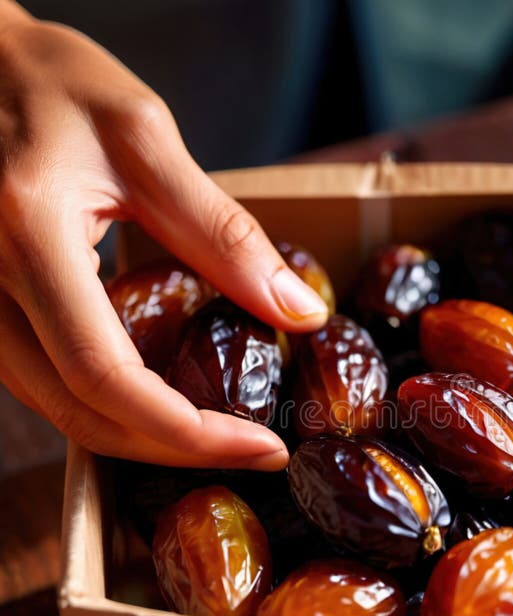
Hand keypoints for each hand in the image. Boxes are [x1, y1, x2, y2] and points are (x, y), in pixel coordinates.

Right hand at [0, 5, 327, 468]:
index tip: (262, 446)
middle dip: (176, 448)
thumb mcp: (143, 138)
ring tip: (225, 433)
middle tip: (256, 452)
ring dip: (147, 437)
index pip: (106, 376)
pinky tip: (170, 400)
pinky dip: (116, 407)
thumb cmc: (46, 81)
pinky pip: (51, 384)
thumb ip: (223, 231)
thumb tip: (301, 311)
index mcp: (25, 238)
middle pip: (82, 415)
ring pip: (62, 412)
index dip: (189, 430)